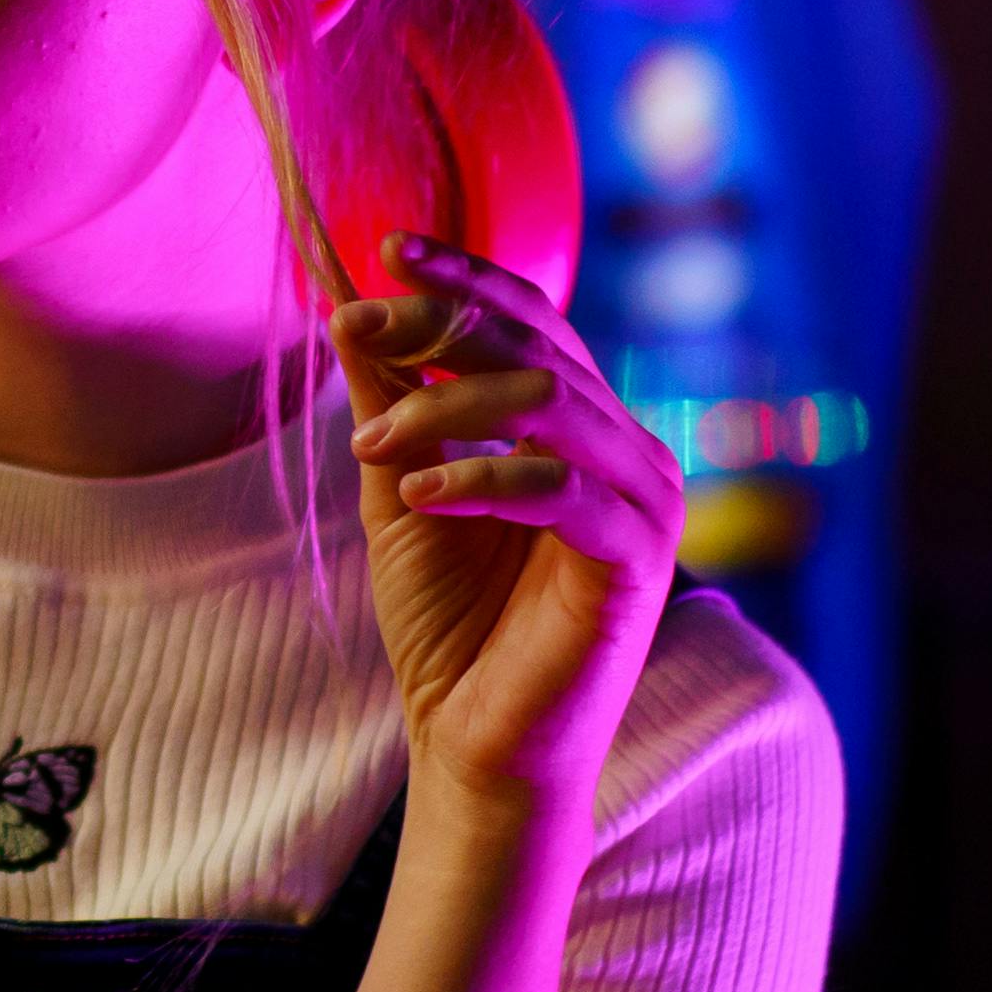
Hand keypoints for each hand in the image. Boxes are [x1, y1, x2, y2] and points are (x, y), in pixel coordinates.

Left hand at [332, 240, 689, 821]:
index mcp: (578, 424)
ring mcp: (642, 499)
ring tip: (370, 444)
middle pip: (537, 345)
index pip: (530, 320)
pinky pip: (560, 487)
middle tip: (353, 325)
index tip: (386, 248)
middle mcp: (623, 447)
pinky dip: (481, 478)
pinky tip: (419, 493)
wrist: (475, 743)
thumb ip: (391, 405)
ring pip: (549, 403)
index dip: (462, 277)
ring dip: (445, 408)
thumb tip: (350, 312)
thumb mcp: (401, 492)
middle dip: (437, 325)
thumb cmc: (449, 623)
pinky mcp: (637, 556)